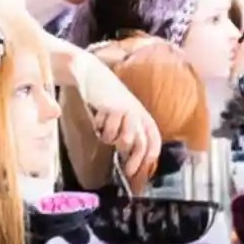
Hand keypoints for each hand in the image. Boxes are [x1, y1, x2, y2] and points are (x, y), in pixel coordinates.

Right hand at [77, 60, 161, 178]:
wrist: (90, 73)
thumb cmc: (105, 95)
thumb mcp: (122, 112)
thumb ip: (128, 129)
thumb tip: (129, 153)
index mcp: (143, 115)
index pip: (153, 140)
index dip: (150, 157)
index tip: (142, 170)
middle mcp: (138, 114)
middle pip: (142, 144)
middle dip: (135, 160)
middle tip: (127, 171)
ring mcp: (127, 111)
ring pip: (124, 140)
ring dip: (111, 140)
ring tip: (103, 132)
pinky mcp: (114, 109)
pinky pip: (107, 131)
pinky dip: (100, 130)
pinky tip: (96, 121)